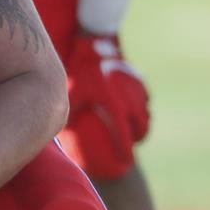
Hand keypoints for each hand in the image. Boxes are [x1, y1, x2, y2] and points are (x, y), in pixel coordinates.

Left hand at [64, 29, 149, 178]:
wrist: (97, 46)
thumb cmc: (83, 71)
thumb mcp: (74, 93)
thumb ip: (70, 113)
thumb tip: (63, 130)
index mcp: (116, 109)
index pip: (123, 137)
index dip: (125, 152)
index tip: (125, 163)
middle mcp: (131, 103)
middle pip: (141, 128)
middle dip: (139, 138)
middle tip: (132, 143)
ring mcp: (137, 92)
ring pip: (146, 114)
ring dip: (142, 122)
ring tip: (135, 128)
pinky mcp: (139, 81)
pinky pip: (145, 99)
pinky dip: (142, 105)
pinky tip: (134, 107)